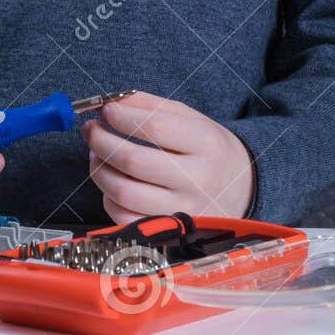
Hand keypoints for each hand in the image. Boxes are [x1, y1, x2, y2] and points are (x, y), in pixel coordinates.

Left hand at [82, 90, 255, 222]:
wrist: (243, 190)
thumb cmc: (209, 151)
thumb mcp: (191, 119)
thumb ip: (152, 106)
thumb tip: (111, 102)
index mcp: (206, 144)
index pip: (154, 127)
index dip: (121, 117)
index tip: (106, 111)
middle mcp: (198, 179)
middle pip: (134, 161)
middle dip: (101, 141)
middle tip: (91, 130)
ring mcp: (183, 210)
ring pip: (124, 192)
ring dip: (99, 169)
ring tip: (96, 154)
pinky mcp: (169, 232)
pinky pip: (124, 218)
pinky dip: (108, 198)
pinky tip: (111, 182)